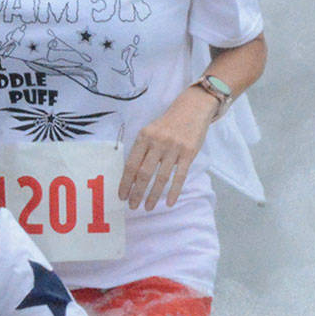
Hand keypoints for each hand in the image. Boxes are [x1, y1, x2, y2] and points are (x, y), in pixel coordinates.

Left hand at [118, 86, 213, 210]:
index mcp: (144, 136)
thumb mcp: (150, 131)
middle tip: (133, 206)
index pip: (131, 164)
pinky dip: (174, 191)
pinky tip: (169, 202)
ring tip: (148, 207)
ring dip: (153, 195)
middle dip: (137, 193)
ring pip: (161, 177)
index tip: (122, 196)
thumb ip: (142, 150)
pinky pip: (180, 176)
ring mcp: (174, 148)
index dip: (125, 182)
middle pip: (144, 173)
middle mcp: (158, 142)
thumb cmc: (168, 123)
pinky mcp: (189, 153)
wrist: (193, 108)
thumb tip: (131, 177)